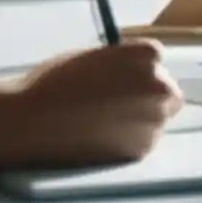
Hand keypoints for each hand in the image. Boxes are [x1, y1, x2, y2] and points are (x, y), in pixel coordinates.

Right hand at [5, 40, 183, 166]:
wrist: (36, 119)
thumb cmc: (56, 81)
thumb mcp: (94, 56)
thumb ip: (121, 62)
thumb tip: (130, 72)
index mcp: (146, 54)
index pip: (154, 56)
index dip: (136, 66)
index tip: (121, 74)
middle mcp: (159, 84)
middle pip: (165, 88)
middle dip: (147, 92)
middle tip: (119, 100)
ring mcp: (154, 118)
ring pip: (157, 116)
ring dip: (140, 116)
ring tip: (105, 119)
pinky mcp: (143, 147)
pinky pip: (145, 138)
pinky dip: (131, 137)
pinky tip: (103, 134)